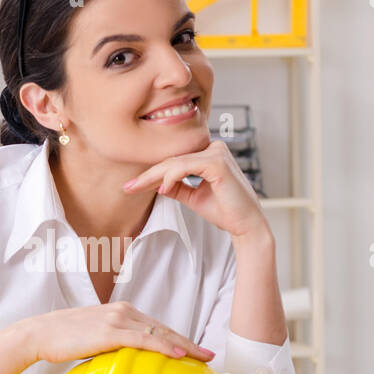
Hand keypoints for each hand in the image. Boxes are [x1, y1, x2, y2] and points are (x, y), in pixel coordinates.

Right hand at [28, 302, 215, 366]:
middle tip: (209, 355)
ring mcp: (118, 319)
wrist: (39, 333)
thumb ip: (111, 345)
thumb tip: (122, 363)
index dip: (178, 338)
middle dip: (189, 342)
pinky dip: (164, 346)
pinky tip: (179, 355)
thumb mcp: (92, 340)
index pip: (157, 327)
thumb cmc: (62, 340)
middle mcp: (124, 311)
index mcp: (121, 312)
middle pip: (164, 328)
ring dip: (184, 345)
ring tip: (203, 357)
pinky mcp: (110, 331)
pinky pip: (144, 340)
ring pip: (160, 333)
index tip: (195, 350)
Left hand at [123, 140, 267, 238]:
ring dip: (154, 176)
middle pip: (173, 159)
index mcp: (210, 153)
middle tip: (128, 186)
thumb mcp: (194, 197)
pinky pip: (185, 167)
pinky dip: (170, 178)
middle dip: (148, 174)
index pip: (175, 159)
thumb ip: (177, 187)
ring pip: (176, 162)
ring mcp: (217, 153)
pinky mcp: (217, 163)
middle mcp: (214, 147)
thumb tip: (157, 184)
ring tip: (138, 187)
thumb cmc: (225, 211)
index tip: (133, 185)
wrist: (245, 225)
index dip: (153, 172)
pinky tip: (161, 189)